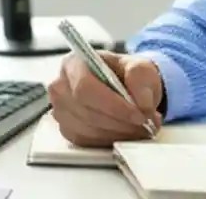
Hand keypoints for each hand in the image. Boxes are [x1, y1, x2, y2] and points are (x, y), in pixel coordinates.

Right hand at [46, 51, 163, 147]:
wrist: (124, 87)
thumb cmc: (126, 75)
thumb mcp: (140, 67)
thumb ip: (141, 78)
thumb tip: (142, 104)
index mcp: (74, 63)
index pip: (85, 87)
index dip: (113, 105)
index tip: (138, 114)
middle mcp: (61, 86)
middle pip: (85, 111)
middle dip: (119, 122)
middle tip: (145, 124)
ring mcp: (60, 110)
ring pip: (87, 130)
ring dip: (118, 134)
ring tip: (140, 128)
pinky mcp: (67, 130)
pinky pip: (86, 142)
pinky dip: (110, 141)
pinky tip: (125, 134)